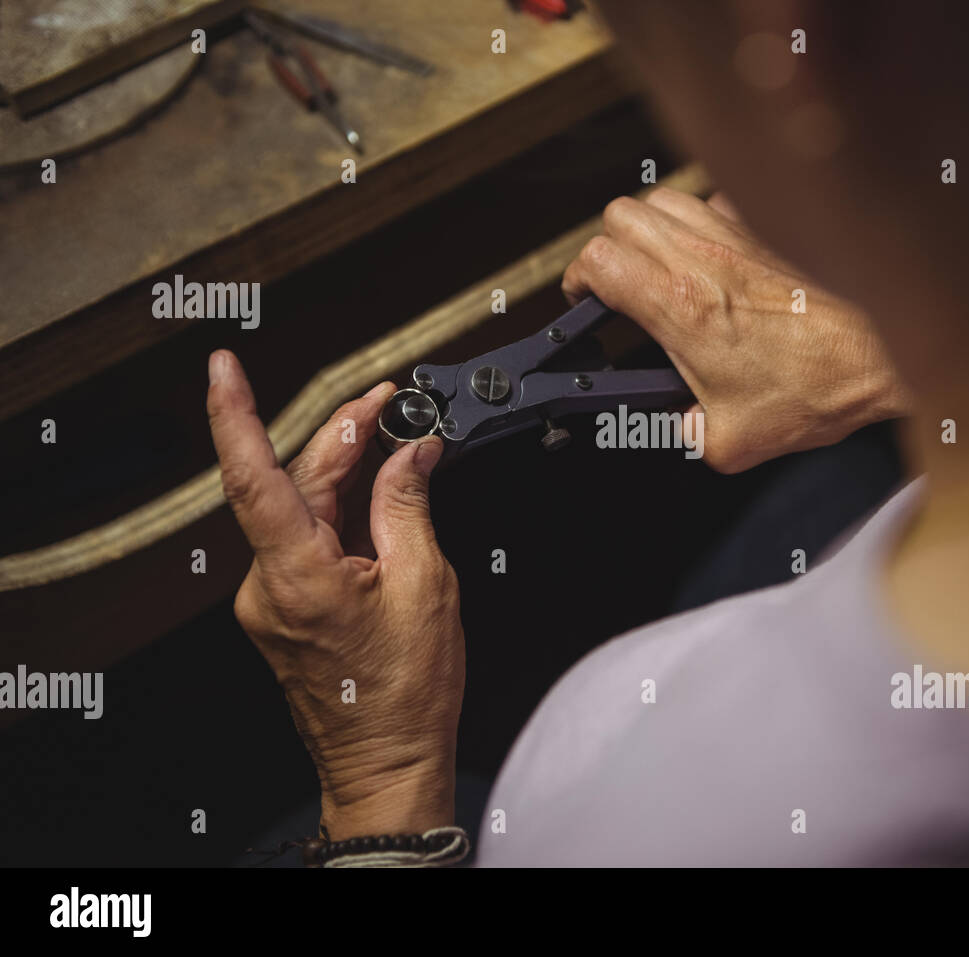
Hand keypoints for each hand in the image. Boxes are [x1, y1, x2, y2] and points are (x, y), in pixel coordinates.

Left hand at [206, 350, 463, 839]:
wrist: (386, 761)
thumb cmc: (404, 695)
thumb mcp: (426, 586)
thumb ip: (407, 507)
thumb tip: (409, 454)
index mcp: (299, 578)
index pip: (253, 478)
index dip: (235, 415)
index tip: (223, 368)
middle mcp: (268, 587)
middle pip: (292, 483)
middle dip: (340, 434)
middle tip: (388, 402)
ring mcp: (269, 600)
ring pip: (298, 508)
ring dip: (342, 469)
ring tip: (391, 438)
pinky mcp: (282, 608)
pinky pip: (304, 538)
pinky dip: (340, 508)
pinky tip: (376, 493)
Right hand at [562, 189, 908, 472]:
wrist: (877, 356)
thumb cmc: (816, 388)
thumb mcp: (729, 441)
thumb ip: (684, 433)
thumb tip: (676, 425)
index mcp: (680, 307)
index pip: (597, 262)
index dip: (579, 283)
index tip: (586, 302)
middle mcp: (702, 259)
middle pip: (619, 217)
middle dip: (608, 250)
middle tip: (617, 284)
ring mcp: (735, 235)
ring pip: (662, 199)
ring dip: (648, 229)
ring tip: (656, 264)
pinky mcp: (766, 230)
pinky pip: (714, 202)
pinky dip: (701, 222)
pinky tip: (712, 254)